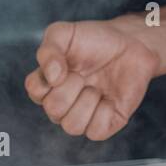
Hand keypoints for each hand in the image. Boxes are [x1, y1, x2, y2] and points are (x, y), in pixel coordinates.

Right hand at [24, 19, 160, 140]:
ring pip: (72, 126)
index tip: (66, 66)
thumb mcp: (65, 33)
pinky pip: (96, 132)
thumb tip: (52, 78)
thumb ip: (49, 50)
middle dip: (72, 87)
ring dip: (88, 102)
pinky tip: (109, 98)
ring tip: (97, 87)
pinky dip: (104, 112)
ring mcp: (83, 115)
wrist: (131, 44)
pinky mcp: (105, 124)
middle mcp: (62, 103)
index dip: (49, 79)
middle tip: (84, 74)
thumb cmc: (95, 39)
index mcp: (49, 82)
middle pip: (54, 110)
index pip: (35, 91)